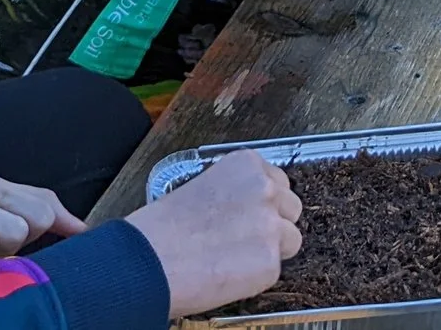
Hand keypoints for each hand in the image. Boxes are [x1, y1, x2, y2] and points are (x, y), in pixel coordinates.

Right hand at [127, 149, 303, 316]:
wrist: (148, 259)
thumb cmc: (162, 227)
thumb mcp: (201, 187)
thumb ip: (234, 192)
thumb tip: (245, 209)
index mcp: (246, 164)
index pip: (277, 181)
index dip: (263, 202)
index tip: (248, 214)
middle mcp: (265, 189)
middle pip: (291, 207)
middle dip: (274, 223)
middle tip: (245, 239)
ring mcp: (271, 225)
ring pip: (291, 239)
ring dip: (271, 249)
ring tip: (235, 259)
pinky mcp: (270, 262)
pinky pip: (273, 270)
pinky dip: (256, 276)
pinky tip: (228, 275)